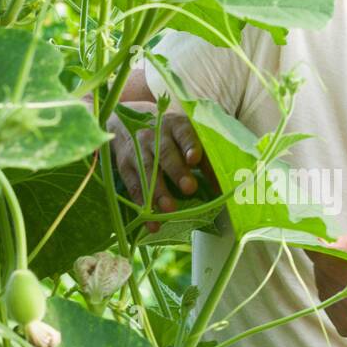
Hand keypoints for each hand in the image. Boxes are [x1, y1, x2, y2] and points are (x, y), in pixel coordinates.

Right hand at [107, 102, 209, 232]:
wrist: (125, 124)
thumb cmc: (167, 135)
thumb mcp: (185, 139)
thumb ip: (204, 159)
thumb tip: (222, 187)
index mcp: (175, 126)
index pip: (183, 134)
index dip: (189, 146)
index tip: (195, 159)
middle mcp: (154, 135)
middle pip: (165, 153)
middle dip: (177, 171)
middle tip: (190, 188)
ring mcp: (137, 150)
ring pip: (147, 171)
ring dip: (158, 192)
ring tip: (170, 209)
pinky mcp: (125, 166)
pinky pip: (134, 187)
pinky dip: (143, 205)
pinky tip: (153, 222)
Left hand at [306, 233, 346, 337]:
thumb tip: (328, 241)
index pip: (326, 261)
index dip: (318, 248)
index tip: (318, 240)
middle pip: (322, 274)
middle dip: (328, 262)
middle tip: (344, 257)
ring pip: (323, 289)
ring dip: (330, 277)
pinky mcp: (346, 329)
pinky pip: (329, 304)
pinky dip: (335, 293)